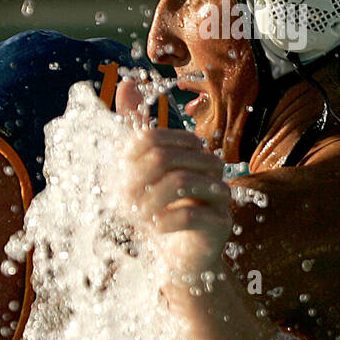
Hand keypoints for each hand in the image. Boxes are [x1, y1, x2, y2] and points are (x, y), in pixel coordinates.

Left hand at [116, 78, 231, 281]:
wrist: (178, 256)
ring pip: (181, 182)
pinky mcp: (221, 224)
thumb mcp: (140, 170)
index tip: (117, 181)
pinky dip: (166, 222)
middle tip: (121, 202)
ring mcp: (220, 195)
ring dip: (148, 201)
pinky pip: (194, 215)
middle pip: (164, 157)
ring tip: (136, 217)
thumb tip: (127, 82)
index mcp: (189, 150)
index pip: (150, 138)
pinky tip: (153, 228)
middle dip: (135, 181)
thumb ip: (136, 130)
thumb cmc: (159, 209)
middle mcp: (210, 167)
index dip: (127, 160)